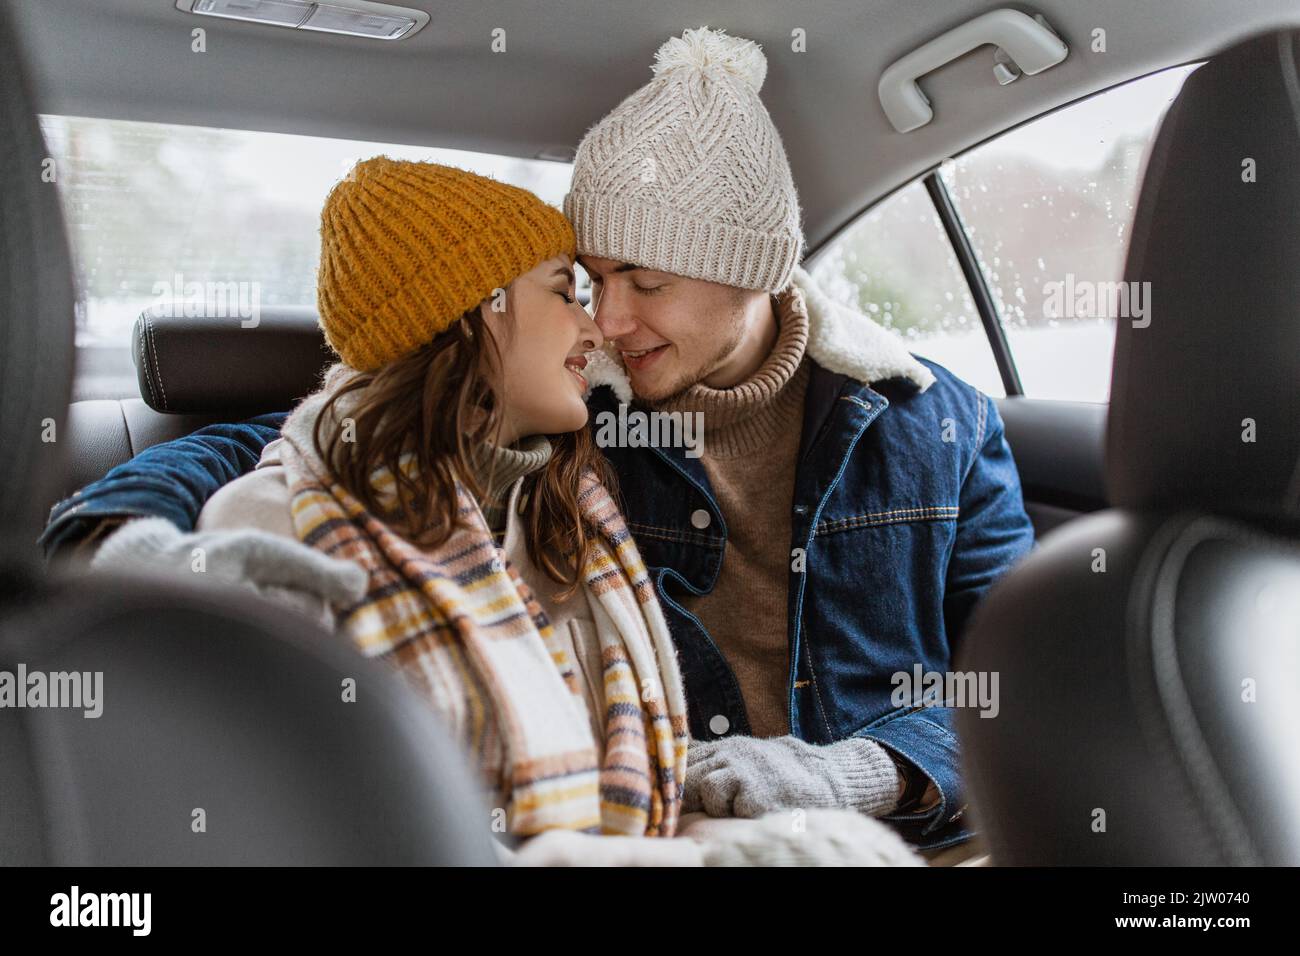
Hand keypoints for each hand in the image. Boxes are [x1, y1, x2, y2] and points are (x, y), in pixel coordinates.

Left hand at [683, 734, 901, 817]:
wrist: (824, 777)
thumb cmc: (778, 773)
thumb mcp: (743, 755)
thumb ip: (712, 758)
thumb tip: (679, 756)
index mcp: (723, 747)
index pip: (682, 760)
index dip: (677, 780)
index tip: (681, 795)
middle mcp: (729, 754)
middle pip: (688, 776)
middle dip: (691, 796)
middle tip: (707, 809)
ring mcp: (742, 771)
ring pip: (706, 790)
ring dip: (717, 806)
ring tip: (741, 808)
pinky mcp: (756, 793)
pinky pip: (729, 807)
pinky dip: (739, 814)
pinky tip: (755, 811)